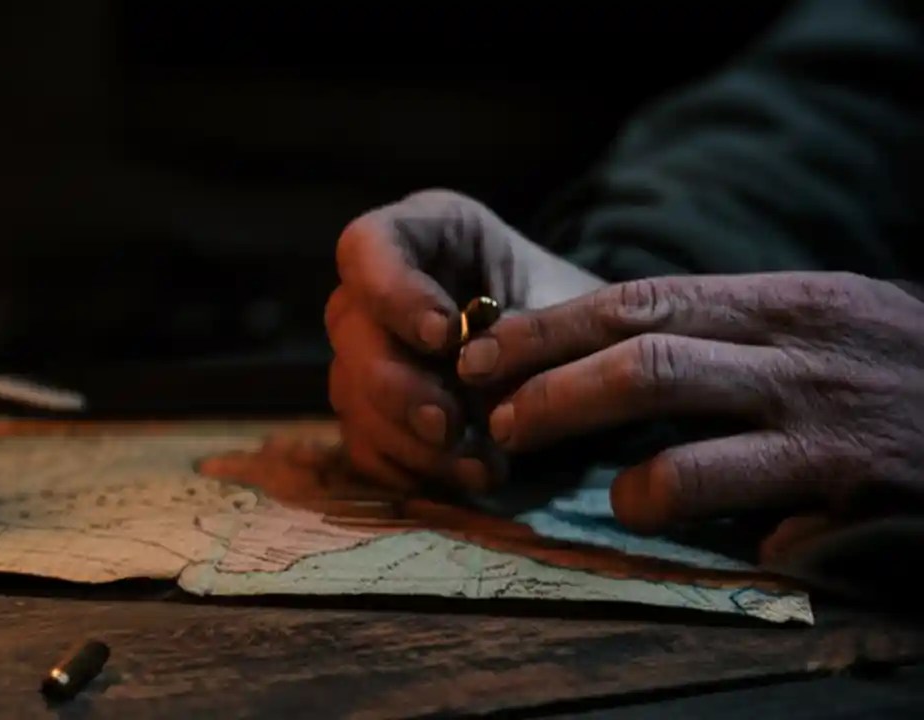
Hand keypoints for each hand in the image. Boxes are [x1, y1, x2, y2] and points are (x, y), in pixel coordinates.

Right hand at [325, 189, 604, 491]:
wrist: (600, 365)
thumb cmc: (586, 319)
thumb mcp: (570, 311)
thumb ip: (521, 337)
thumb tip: (471, 383)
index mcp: (427, 232)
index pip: (369, 246)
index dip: (393, 292)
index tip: (444, 339)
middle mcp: (384, 289)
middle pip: (349, 326)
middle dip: (398, 385)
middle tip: (449, 425)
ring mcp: (372, 351)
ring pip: (351, 391)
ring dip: (410, 439)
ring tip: (481, 468)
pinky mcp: (378, 411)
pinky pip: (365, 444)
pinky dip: (411, 469)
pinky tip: (463, 480)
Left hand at [458, 271, 923, 537]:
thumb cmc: (897, 371)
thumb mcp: (817, 325)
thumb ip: (724, 332)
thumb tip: (603, 353)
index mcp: (777, 301)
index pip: (638, 301)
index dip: (548, 329)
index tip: (481, 354)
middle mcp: (793, 349)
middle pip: (643, 354)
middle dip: (551, 384)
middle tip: (493, 416)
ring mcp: (823, 419)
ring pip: (683, 429)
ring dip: (608, 456)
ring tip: (574, 477)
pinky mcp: (854, 487)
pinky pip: (753, 505)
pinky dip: (698, 514)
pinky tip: (669, 525)